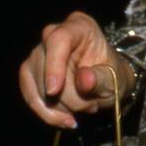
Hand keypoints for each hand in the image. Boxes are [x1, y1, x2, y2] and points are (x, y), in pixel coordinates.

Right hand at [18, 11, 135, 128]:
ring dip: (57, 106)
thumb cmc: (112, 74)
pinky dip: (46, 112)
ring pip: (35, 83)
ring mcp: (40, 53)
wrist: (106, 83)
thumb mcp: (115, 77)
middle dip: (65, 96)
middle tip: (91, 106)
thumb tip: (84, 80)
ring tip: (82, 110)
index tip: (54, 91)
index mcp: (80, 26)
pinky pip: (30, 95)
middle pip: (45, 66)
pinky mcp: (31, 72)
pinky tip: (65, 119)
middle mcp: (55, 34)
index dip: (53, 65)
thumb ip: (101, 78)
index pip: (59, 39)